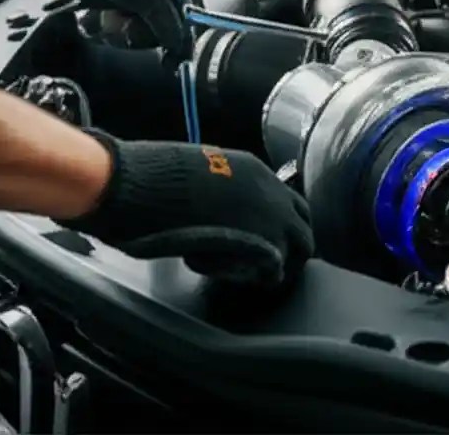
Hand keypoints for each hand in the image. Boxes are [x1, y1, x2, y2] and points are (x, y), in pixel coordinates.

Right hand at [58, 130, 313, 286]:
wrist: (144, 186)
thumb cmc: (157, 180)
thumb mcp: (199, 173)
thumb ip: (218, 191)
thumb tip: (216, 207)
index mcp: (255, 171)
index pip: (289, 200)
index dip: (282, 222)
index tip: (270, 237)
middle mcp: (272, 192)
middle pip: (304, 226)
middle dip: (292, 247)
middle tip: (272, 264)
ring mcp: (271, 219)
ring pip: (299, 248)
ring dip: (281, 263)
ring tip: (258, 275)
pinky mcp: (260, 244)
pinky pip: (274, 267)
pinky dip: (263, 277)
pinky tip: (244, 278)